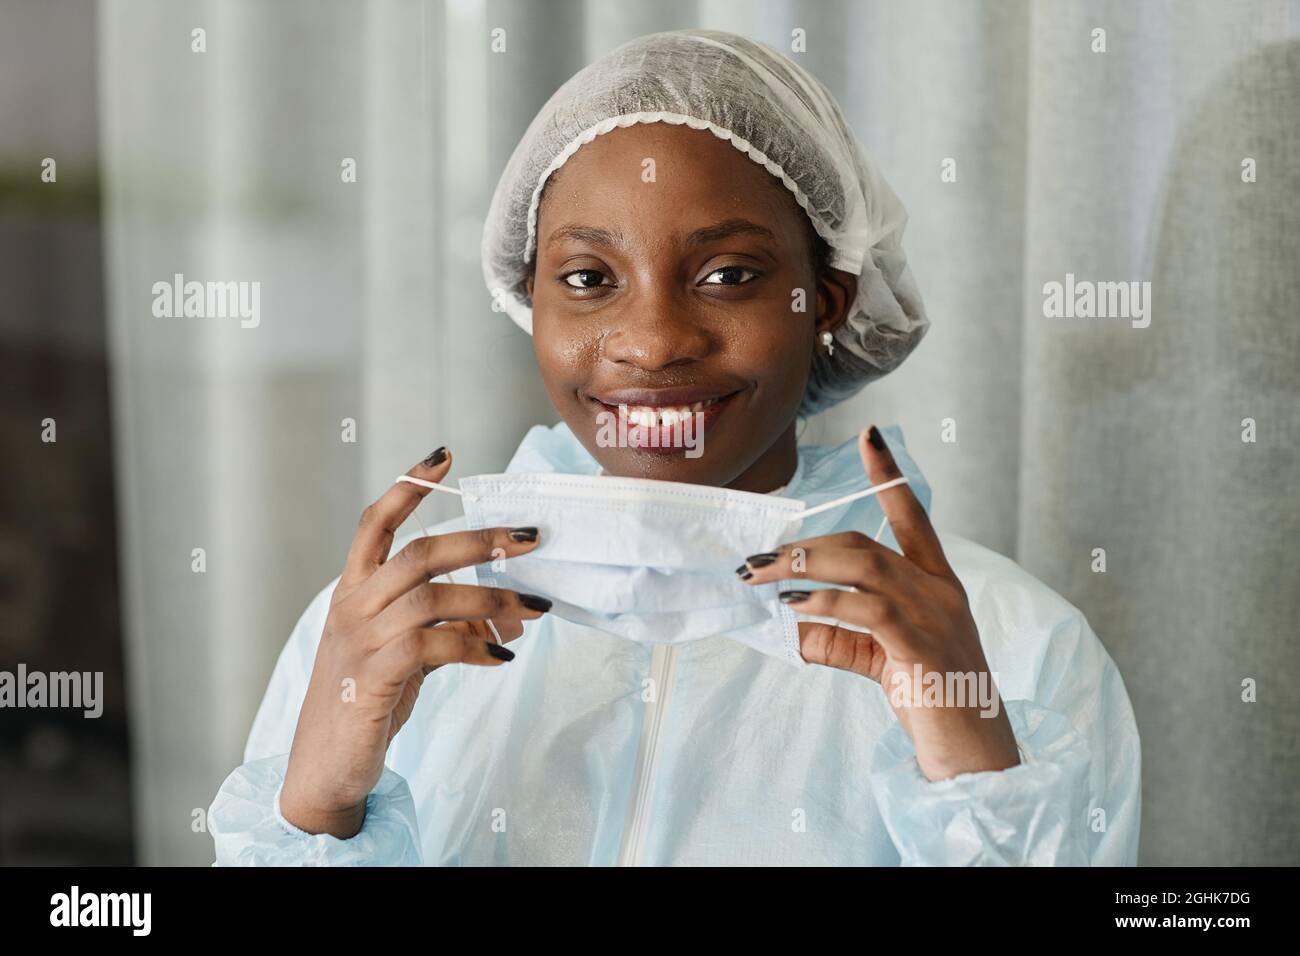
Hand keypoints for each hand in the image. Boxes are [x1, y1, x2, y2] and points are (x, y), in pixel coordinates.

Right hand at [278, 447, 551, 837]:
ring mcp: (360, 640)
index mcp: (353, 592)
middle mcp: (352, 607)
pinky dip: (476, 645)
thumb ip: (442, 623)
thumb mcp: (401, 653)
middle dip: (480, 540)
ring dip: (493, 597)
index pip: (373, 524)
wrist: (325, 768)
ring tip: (536, 608)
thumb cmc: (365, 703)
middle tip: (530, 538)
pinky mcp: (374, 677)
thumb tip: (506, 609)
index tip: (443, 457)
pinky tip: (502, 655)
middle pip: (419, 553)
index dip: (407, 488)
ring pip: (434, 596)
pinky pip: (434, 645)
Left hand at [737, 426, 1019, 780]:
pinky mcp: (920, 642)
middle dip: (805, 546)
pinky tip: (792, 607)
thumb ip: (838, 638)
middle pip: (864, 543)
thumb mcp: (878, 661)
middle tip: (756, 558)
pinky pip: (865, 608)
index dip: (889, 475)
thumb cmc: (930, 701)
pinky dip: (824, 603)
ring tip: (760, 574)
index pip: (913, 516)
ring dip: (804, 567)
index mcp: (938, 583)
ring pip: (862, 566)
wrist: (973, 752)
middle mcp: (939, 589)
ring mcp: (934, 613)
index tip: (870, 435)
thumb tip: (791, 624)